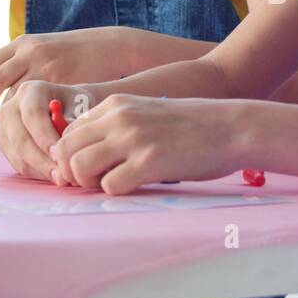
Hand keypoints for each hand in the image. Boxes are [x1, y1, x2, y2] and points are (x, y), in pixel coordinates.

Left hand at [0, 27, 133, 124]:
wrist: (108, 46)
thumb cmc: (73, 53)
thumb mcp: (42, 50)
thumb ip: (20, 64)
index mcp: (22, 43)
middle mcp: (31, 52)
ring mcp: (46, 65)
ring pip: (14, 91)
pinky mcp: (62, 80)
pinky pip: (38, 101)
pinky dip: (25, 115)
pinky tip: (18, 127)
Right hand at [0, 80, 98, 181]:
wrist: (67, 107)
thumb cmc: (77, 105)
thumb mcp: (80, 106)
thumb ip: (74, 120)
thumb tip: (65, 141)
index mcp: (31, 90)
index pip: (32, 114)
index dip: (45, 136)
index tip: (60, 154)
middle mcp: (11, 106)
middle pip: (20, 137)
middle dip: (41, 160)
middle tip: (62, 175)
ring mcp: (4, 126)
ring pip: (16, 154)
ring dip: (39, 170)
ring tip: (62, 178)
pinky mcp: (4, 143)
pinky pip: (16, 163)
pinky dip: (35, 173)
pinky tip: (53, 175)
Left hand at [50, 94, 244, 193]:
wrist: (232, 127)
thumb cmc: (192, 127)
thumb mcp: (147, 113)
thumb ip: (117, 127)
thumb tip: (89, 155)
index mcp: (115, 104)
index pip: (68, 132)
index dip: (72, 156)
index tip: (89, 170)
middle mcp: (118, 118)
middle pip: (65, 150)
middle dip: (73, 173)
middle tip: (96, 183)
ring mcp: (133, 139)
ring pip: (79, 167)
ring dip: (90, 184)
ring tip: (113, 184)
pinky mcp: (150, 162)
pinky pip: (110, 186)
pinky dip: (117, 192)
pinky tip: (136, 186)